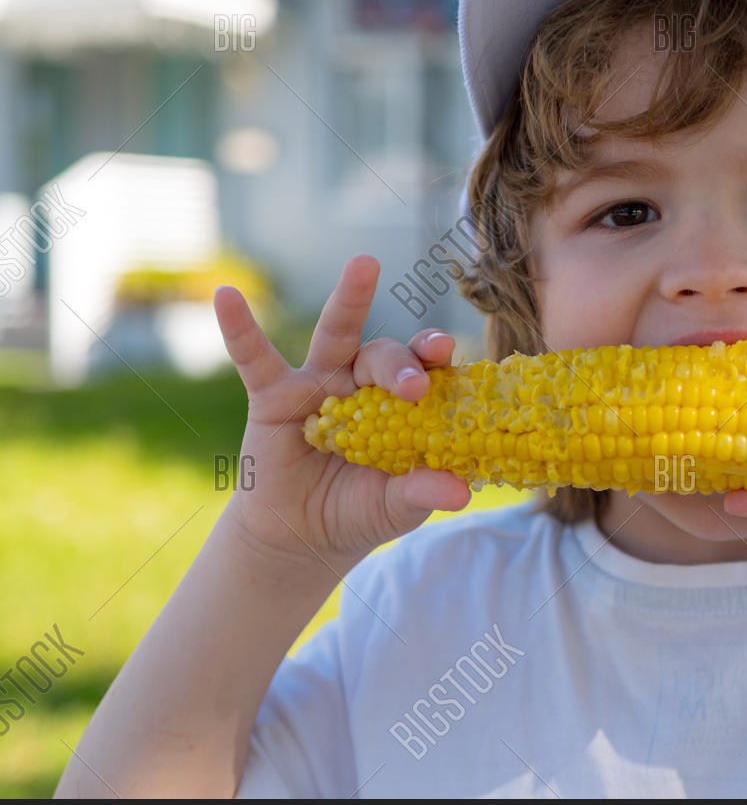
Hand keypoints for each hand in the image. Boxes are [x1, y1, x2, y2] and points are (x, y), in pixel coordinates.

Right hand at [212, 254, 472, 573]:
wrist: (299, 539)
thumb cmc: (359, 512)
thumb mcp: (394, 507)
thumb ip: (422, 494)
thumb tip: (461, 494)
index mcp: (403, 405)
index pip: (427, 373)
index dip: (437, 359)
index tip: (447, 352)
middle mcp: (364, 384)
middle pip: (386, 356)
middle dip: (402, 364)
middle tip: (413, 386)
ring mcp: (318, 384)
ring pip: (336, 337)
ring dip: (351, 300)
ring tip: (366, 266)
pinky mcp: (272, 397)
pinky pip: (255, 358)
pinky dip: (239, 328)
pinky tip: (227, 297)